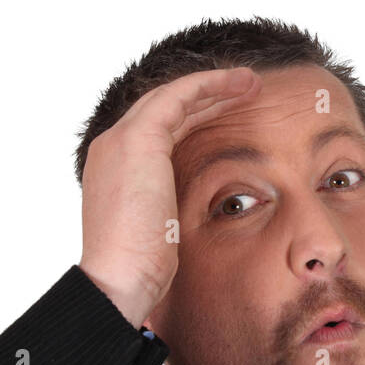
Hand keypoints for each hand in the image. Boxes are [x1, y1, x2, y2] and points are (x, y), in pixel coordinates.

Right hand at [78, 67, 263, 327]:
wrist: (119, 282)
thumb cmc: (142, 272)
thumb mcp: (161, 234)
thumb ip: (171, 213)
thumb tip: (192, 222)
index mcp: (117, 171)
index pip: (159, 131)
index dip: (196, 118)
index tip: (230, 116)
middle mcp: (113, 148)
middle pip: (166, 107)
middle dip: (207, 96)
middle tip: (246, 89)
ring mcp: (122, 141)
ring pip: (174, 96)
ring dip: (214, 85)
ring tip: (252, 82)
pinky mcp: (139, 139)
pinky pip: (180, 96)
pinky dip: (211, 86)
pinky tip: (240, 85)